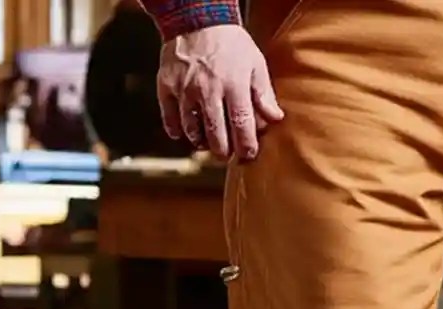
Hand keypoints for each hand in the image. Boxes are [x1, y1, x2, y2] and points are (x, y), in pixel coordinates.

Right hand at [157, 26, 284, 161]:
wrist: (197, 18)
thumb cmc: (231, 43)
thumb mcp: (255, 63)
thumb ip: (264, 93)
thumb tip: (276, 119)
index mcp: (234, 85)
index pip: (242, 125)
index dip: (246, 145)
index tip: (249, 154)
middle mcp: (208, 90)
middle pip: (216, 133)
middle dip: (223, 151)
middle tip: (227, 155)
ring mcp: (185, 88)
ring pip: (191, 129)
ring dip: (200, 142)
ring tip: (207, 144)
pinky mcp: (166, 85)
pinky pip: (169, 116)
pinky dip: (176, 129)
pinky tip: (183, 133)